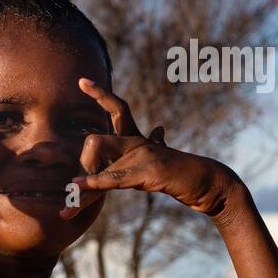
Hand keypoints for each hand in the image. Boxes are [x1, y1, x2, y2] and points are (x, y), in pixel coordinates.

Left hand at [59, 78, 241, 218]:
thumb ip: (155, 146)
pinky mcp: (151, 172)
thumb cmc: (184, 173)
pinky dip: (96, 182)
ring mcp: (145, 155)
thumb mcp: (164, 160)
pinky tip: (79, 186)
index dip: (100, 94)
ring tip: (67, 197)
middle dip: (84, 165)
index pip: (117, 109)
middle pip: (97, 141)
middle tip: (77, 188)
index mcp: (138, 138)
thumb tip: (160, 130)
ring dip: (84, 183)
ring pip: (102, 163)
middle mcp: (138, 142)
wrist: (210, 182)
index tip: (81, 80)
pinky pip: (116, 177)